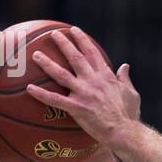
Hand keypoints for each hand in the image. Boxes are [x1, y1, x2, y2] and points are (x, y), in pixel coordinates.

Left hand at [27, 27, 139, 147]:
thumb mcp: (132, 93)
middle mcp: (93, 81)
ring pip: (61, 74)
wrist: (125, 131)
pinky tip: (29, 88)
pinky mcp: (77, 108)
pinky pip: (55, 100)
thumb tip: (125, 66)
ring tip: (36, 54)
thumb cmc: (129, 115)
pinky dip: (41, 94)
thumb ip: (125, 78)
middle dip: (64, 44)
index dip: (82, 40)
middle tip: (53, 34)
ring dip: (48, 64)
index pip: (92, 52)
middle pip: (75, 58)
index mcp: (106, 76)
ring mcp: (84, 93)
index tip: (74, 30)